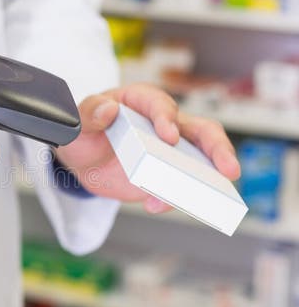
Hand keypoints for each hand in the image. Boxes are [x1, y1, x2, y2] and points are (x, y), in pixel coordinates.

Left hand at [56, 84, 240, 213]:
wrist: (83, 161)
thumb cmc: (84, 133)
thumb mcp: (78, 123)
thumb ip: (89, 114)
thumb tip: (108, 110)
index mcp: (142, 101)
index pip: (162, 104)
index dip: (167, 118)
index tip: (169, 136)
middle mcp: (165, 123)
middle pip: (203, 130)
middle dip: (218, 149)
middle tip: (228, 169)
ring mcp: (173, 151)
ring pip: (203, 160)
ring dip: (211, 179)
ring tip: (207, 197)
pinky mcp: (170, 175)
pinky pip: (182, 187)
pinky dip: (175, 198)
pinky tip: (156, 205)